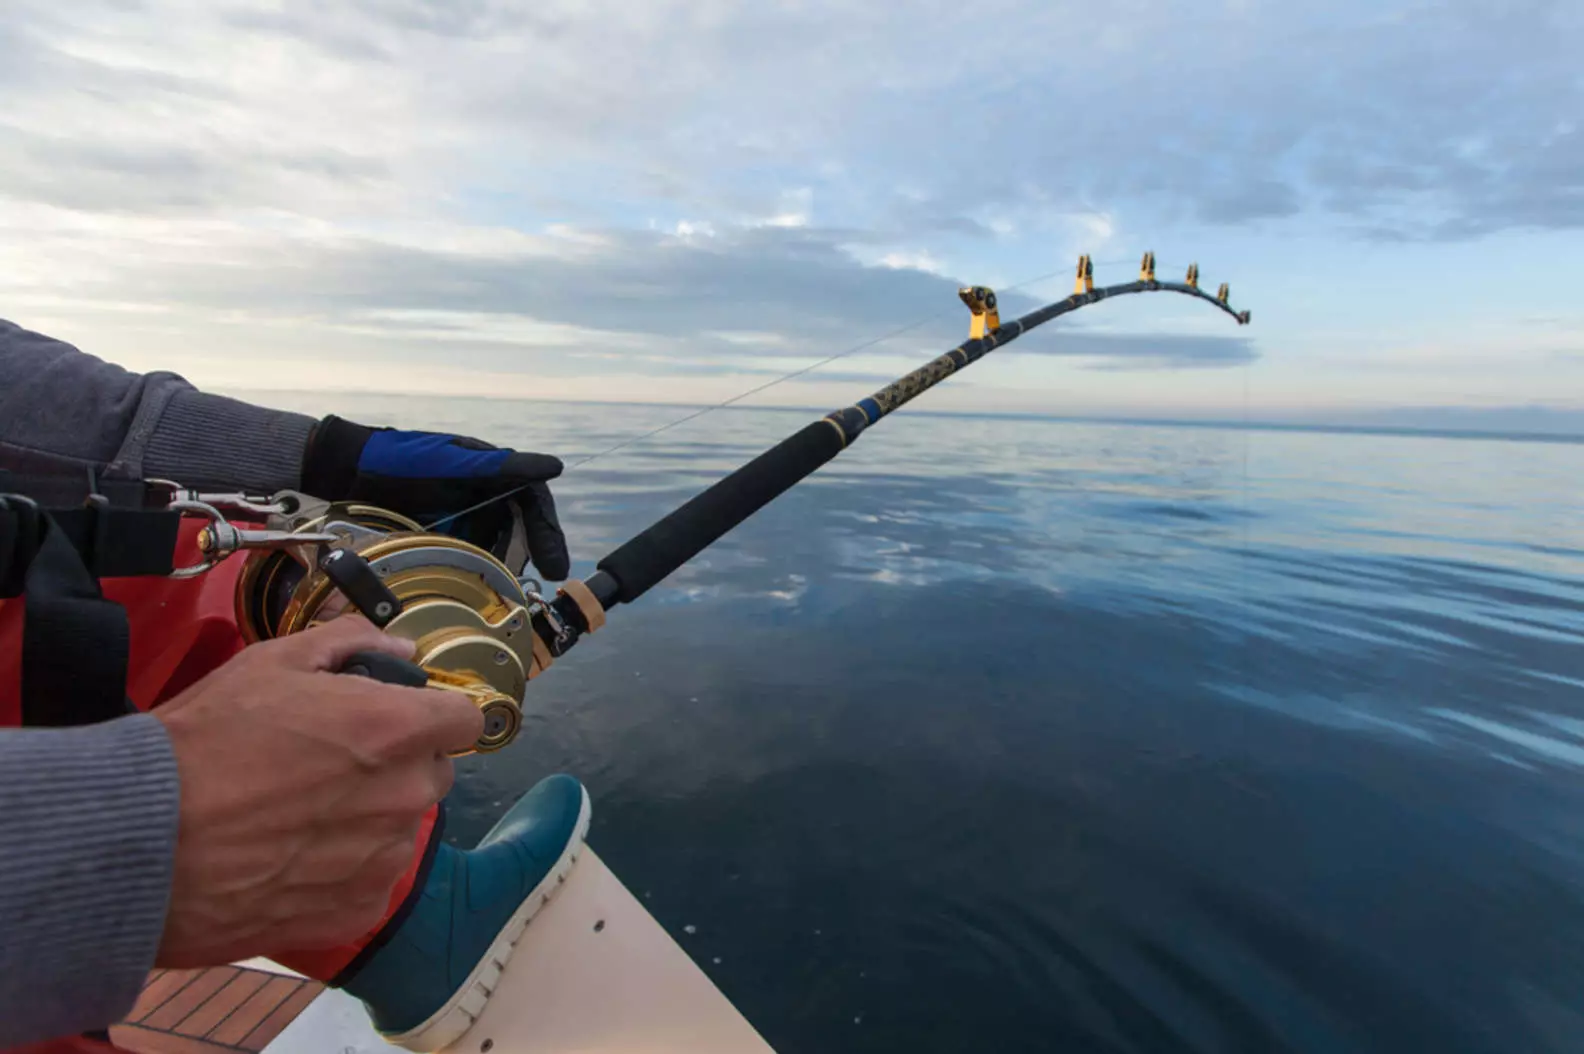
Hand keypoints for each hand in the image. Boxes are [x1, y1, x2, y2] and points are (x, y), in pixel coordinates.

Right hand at [152, 616, 483, 966]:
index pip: (465, 719)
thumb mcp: (270, 663)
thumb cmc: (202, 744)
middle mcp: (405, 795)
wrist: (141, 841)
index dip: (435, 714)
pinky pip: (370, 880)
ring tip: (296, 816)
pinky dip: (343, 872)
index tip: (403, 719)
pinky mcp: (357, 909)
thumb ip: (352, 645)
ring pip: (402, 828)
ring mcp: (384, 858)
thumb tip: (403, 649)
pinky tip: (289, 859)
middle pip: (433, 773)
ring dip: (370, 819)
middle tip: (329, 765)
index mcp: (395, 729)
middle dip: (397, 765)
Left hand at [301, 415, 569, 579]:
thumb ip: (503, 465)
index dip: (548, 534)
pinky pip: (466, 558)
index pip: (533, 504)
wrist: (346, 471)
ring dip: (502, 570)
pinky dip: (474, 574)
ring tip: (507, 595)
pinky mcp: (438, 537)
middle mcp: (481, 497)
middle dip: (528, 558)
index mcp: (491, 473)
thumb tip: (553, 467)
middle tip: (532, 586)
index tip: (556, 566)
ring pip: (494, 548)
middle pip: (518, 531)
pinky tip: (476, 591)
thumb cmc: (401, 459)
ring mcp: (460, 518)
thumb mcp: (453, 461)